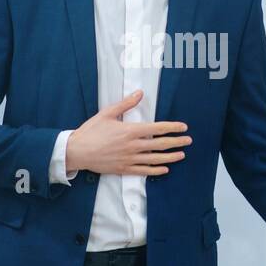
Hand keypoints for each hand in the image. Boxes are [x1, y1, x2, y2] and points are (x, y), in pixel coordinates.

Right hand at [64, 89, 190, 175]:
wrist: (77, 151)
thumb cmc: (91, 131)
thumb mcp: (107, 113)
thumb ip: (126, 104)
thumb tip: (139, 93)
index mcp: (130, 131)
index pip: (157, 128)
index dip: (172, 127)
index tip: (183, 127)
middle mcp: (133, 146)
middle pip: (160, 144)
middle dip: (177, 142)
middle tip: (188, 141)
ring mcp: (129, 159)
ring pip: (155, 159)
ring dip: (171, 157)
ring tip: (182, 155)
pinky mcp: (124, 169)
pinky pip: (144, 171)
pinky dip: (156, 170)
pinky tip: (165, 169)